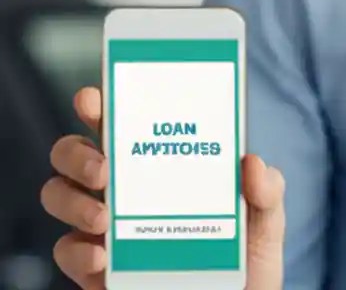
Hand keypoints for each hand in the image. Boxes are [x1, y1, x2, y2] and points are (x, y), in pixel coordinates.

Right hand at [40, 87, 286, 289]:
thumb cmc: (246, 259)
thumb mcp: (265, 222)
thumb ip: (266, 192)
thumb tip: (253, 163)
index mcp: (161, 163)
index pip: (122, 122)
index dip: (100, 104)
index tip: (94, 97)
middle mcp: (125, 188)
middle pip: (74, 153)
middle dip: (77, 152)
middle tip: (104, 168)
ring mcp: (104, 227)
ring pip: (58, 195)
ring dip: (72, 200)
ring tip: (104, 216)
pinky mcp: (94, 268)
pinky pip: (66, 251)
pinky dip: (77, 249)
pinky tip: (102, 254)